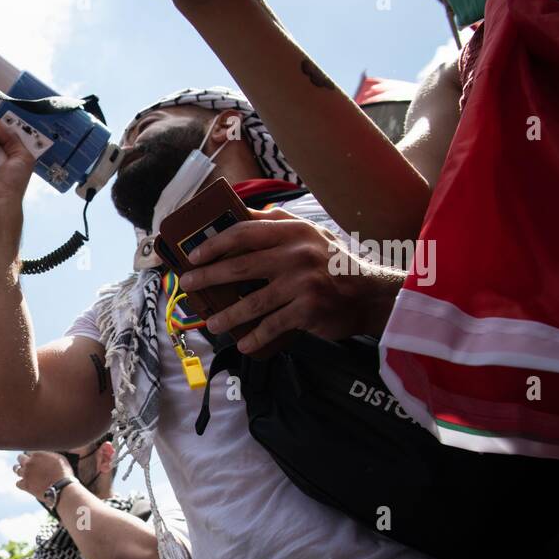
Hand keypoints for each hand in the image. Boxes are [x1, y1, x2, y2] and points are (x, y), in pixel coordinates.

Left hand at [12, 451, 72, 502]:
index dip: (33, 456)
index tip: (35, 459)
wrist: (62, 488)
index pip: (30, 452)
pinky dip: (22, 483)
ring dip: (20, 471)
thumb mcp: (59, 458)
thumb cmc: (64, 473)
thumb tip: (46, 455)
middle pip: (20, 458)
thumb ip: (49, 455)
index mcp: (37, 454)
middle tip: (28, 464)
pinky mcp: (25, 485)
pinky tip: (26, 484)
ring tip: (25, 473)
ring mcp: (26, 474)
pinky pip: (18, 483)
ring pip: (16, 469)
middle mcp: (29, 462)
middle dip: (23, 460)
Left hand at [178, 209, 401, 353]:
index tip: (194, 255)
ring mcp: (302, 283)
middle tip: (186, 285)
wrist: (372, 294)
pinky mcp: (308, 310)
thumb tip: (236, 215)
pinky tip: (243, 344)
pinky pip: (272, 326)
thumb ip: (277, 224)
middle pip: (240, 267)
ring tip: (212, 324)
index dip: (215, 243)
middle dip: (207, 277)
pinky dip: (255, 337)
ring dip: (227, 316)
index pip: (244, 232)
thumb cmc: (334, 263)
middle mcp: (296, 254)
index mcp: (293, 232)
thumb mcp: (311, 233)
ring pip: (252, 302)